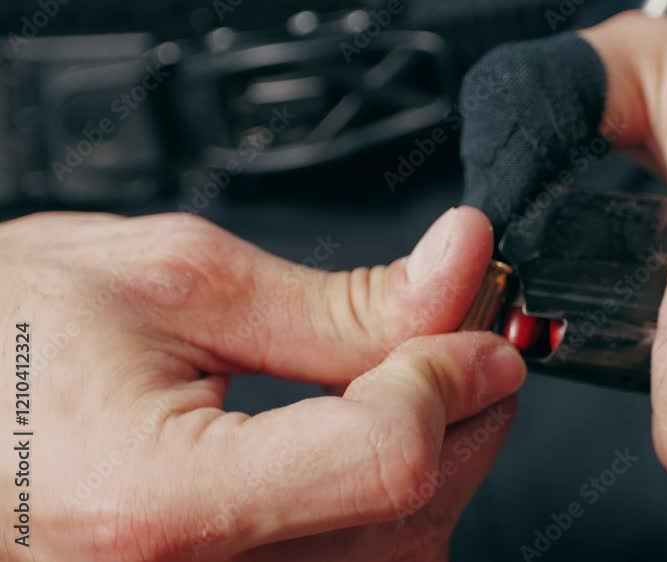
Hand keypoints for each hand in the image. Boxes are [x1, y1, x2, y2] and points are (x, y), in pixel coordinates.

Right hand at [0, 208, 524, 560]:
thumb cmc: (4, 334)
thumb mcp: (177, 282)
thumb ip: (341, 300)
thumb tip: (458, 266)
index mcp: (160, 505)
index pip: (387, 459)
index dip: (451, 378)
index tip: (477, 331)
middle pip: (410, 518)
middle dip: (459, 415)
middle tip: (451, 341)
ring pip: (398, 557)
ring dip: (428, 463)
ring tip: (394, 386)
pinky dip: (383, 508)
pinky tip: (358, 447)